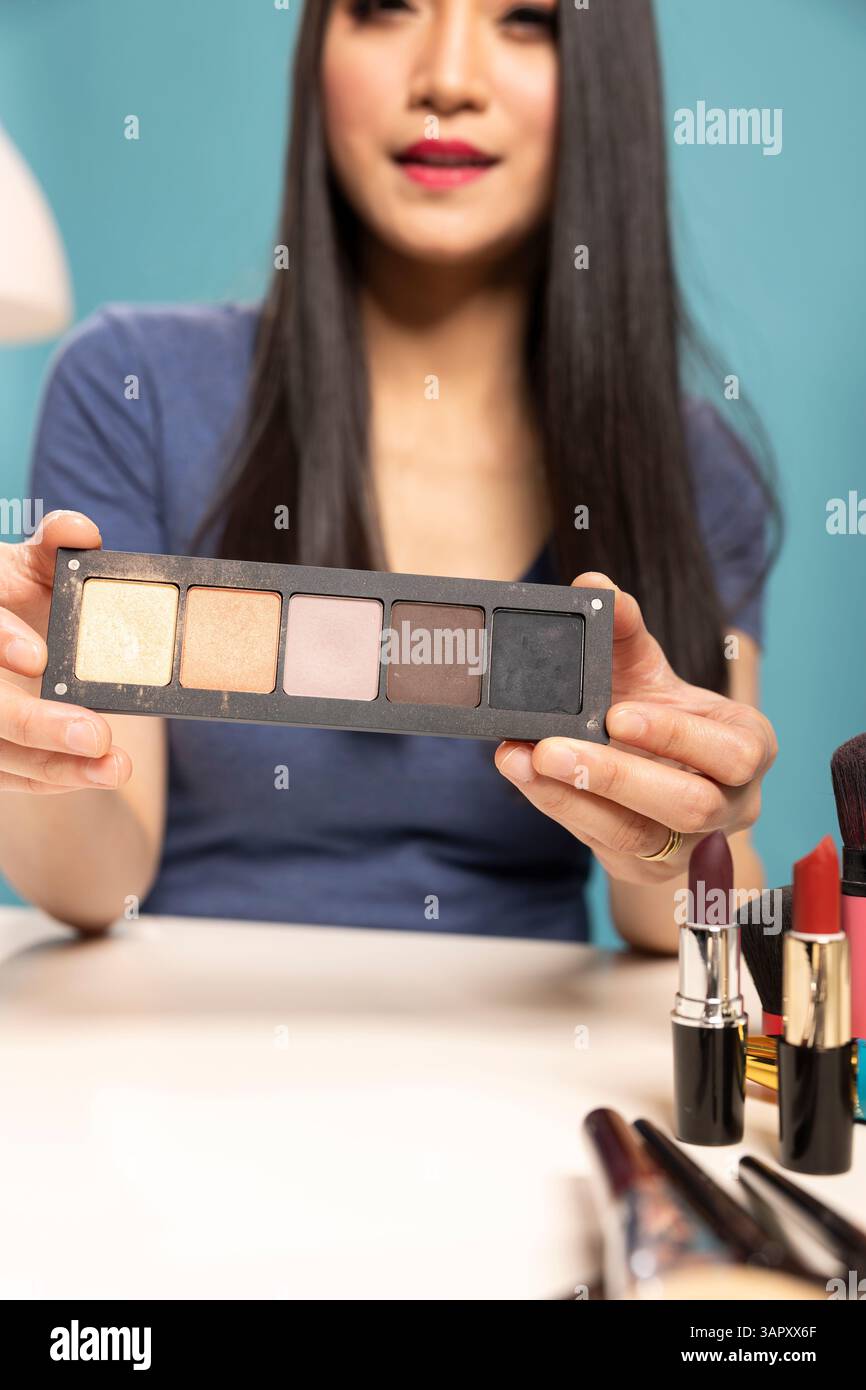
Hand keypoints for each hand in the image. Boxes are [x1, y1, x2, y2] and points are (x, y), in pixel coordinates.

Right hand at [0, 511, 131, 793]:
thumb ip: (56, 544)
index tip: (39, 658)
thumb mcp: (32, 562)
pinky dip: (56, 778)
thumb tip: (81, 531)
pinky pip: (14, 777)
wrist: (9, 631)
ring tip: (116, 767)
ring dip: (55, 764)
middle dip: (36, 724)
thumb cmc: (17, 593)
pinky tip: (98, 774)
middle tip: (97, 735)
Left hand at [494, 571, 776, 882]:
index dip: (677, 738)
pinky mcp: (643, 866)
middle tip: (549, 748)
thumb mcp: (645, 668)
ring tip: (520, 760)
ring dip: (573, 797)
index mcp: (748, 749)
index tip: (617, 715)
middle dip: (615, 777)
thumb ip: (623, 629)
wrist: (648, 762)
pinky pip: (602, 843)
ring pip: (637, 835)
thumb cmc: (657, 710)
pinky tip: (522, 775)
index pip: (732, 753)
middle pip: (687, 805)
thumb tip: (594, 585)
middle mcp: (731, 805)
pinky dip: (557, 806)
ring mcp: (688, 845)